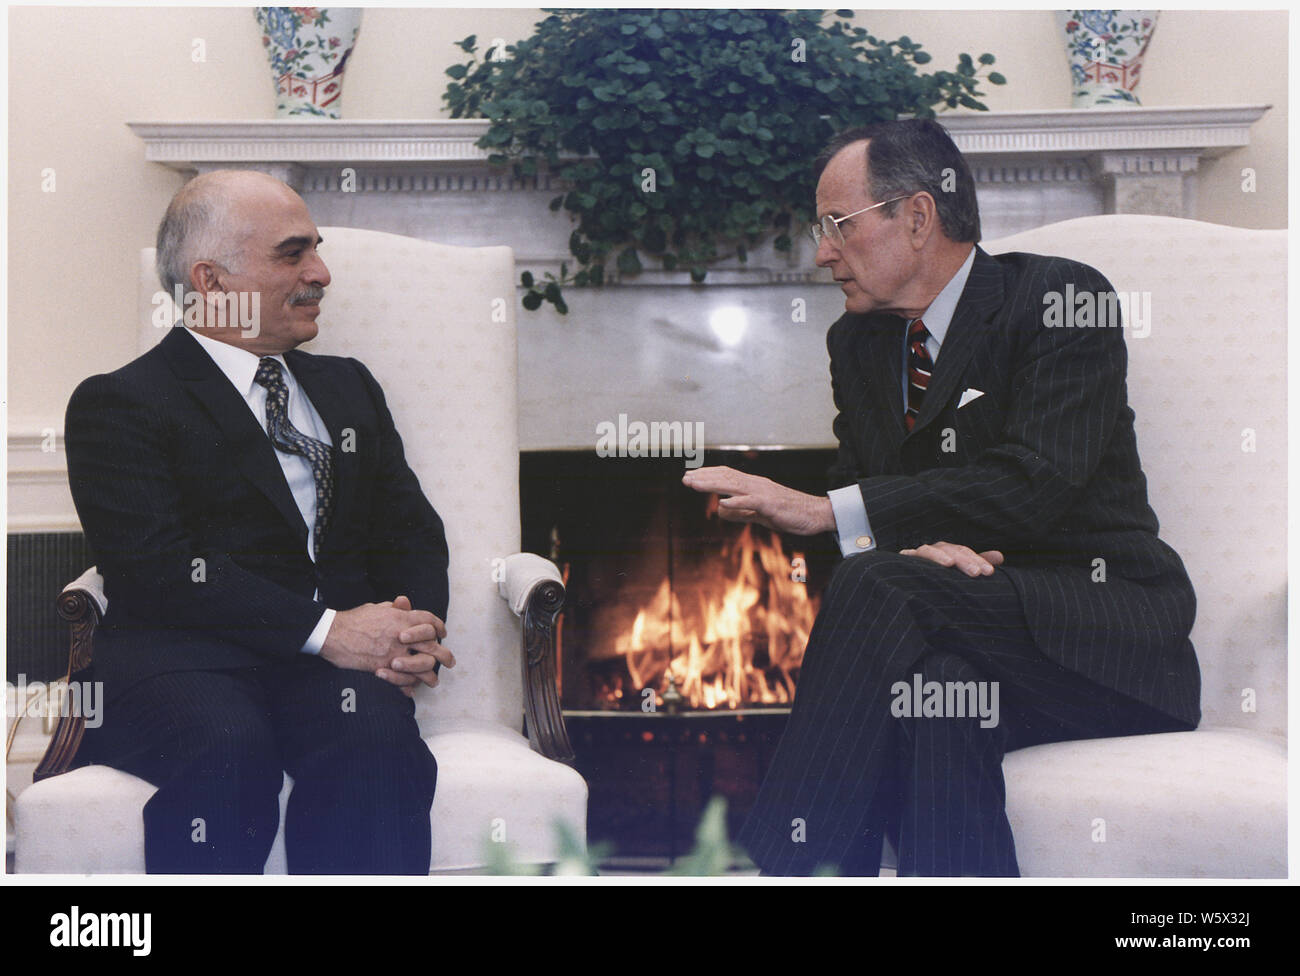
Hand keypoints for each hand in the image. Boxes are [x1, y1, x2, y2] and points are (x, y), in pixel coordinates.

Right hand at [320, 596, 454, 695]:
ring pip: (422, 666)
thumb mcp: (376, 608)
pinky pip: (404, 680)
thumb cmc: (354, 619)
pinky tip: (412, 689)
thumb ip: (394, 608)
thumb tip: (404, 603)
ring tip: (433, 682)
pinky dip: (409, 686)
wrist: (334, 633)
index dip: (439, 627)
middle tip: (449, 662)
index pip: (429, 621)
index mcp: (402, 618)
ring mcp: (394, 653)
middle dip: (444, 655)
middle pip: (433, 645)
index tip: (443, 633)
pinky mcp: (384, 668)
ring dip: (430, 676)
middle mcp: (402, 635)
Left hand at [681, 466, 835, 535]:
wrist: (815, 515)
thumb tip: (719, 510)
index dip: (707, 475)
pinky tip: (722, 502)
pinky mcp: (771, 505)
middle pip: (725, 477)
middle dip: (704, 477)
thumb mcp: (759, 514)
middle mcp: (756, 484)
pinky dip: (736, 502)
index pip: (726, 476)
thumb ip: (740, 512)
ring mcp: (763, 493)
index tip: (690, 476)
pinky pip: (751, 502)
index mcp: (753, 485)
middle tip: (684, 478)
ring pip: (733, 486)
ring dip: (712, 484)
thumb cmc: (789, 513)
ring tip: (694, 484)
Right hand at [900, 542, 1003, 576]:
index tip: (989, 572)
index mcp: (950, 551)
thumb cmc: (941, 577)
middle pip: (951, 550)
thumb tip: (1000, 556)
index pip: (965, 552)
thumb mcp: (962, 569)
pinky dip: (920, 557)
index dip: (977, 560)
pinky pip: (912, 555)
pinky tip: (926, 564)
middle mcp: (936, 550)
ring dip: (941, 556)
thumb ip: (977, 562)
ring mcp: (920, 554)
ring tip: (950, 564)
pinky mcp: (906, 559)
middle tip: (977, 572)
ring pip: (932, 550)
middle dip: (965, 560)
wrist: (910, 582)